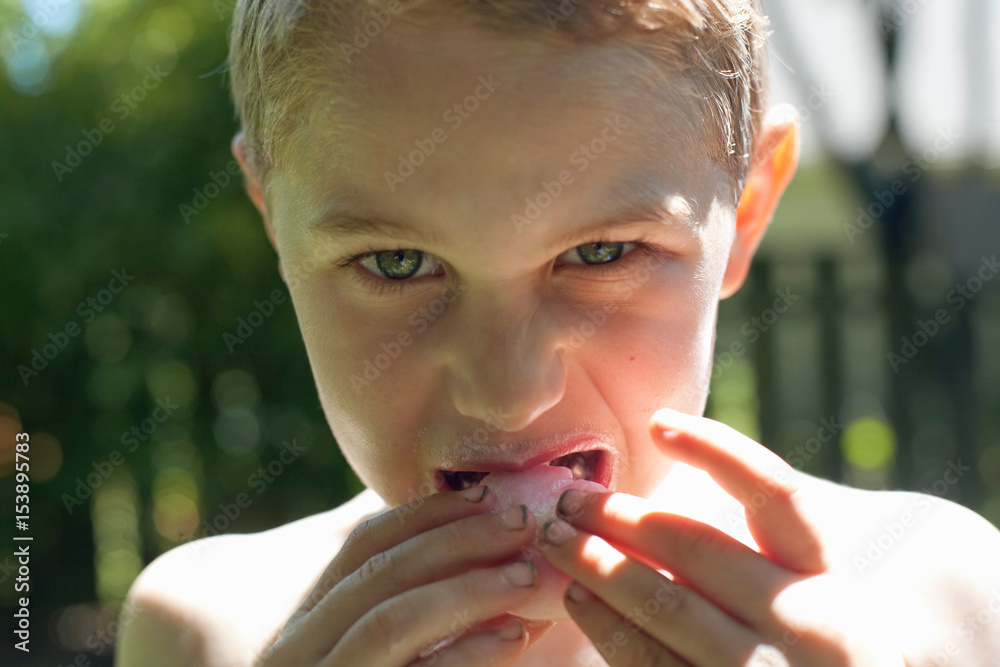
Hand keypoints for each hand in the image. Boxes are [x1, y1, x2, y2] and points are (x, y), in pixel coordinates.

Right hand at [257, 486, 548, 666]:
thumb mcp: (360, 640)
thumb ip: (390, 594)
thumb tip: (449, 527)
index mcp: (305, 623)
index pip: (359, 546)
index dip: (424, 515)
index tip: (488, 495)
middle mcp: (297, 655)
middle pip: (378, 575)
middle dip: (454, 541)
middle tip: (521, 524)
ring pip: (389, 623)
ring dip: (464, 589)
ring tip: (526, 575)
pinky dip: (465, 655)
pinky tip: (512, 636)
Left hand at [540, 408, 905, 665]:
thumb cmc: (809, 657)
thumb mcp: (809, 602)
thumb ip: (752, 557)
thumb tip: (649, 506)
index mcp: (825, 577)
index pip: (775, 493)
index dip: (717, 449)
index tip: (658, 422)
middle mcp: (802, 622)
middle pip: (697, 547)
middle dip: (621, 516)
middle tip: (570, 499)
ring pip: (663, 604)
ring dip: (598, 566)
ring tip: (556, 540)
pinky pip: (651, 662)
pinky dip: (607, 625)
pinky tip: (578, 598)